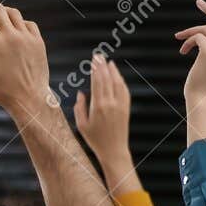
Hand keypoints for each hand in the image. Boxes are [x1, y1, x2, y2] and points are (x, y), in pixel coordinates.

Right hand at [74, 53, 139, 193]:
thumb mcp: (81, 124)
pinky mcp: (126, 108)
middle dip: (102, 66)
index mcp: (98, 106)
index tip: (93, 60)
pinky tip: (116, 76)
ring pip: (117, 83)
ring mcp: (120, 105)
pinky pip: (123, 90)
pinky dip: (120, 81)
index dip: (96, 69)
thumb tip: (81, 93)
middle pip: (107, 79)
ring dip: (113, 71)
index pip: (97, 82)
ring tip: (108, 62)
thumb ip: (79, 107)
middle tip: (99, 55)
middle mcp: (111, 103)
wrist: (114, 150)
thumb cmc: (95, 139)